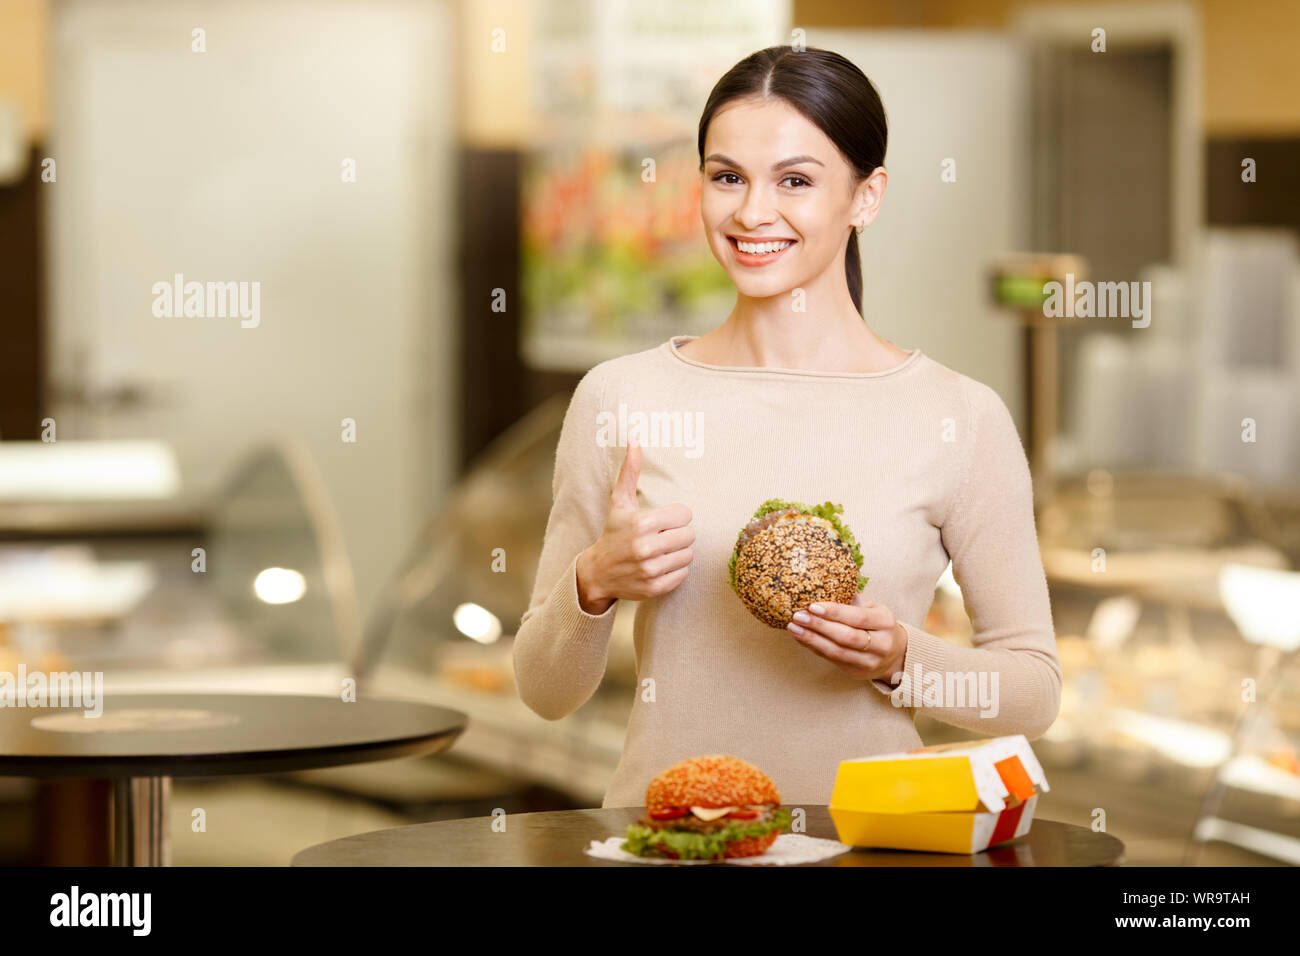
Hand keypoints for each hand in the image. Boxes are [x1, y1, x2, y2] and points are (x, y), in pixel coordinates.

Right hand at [575, 437, 694, 613]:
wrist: (597, 573)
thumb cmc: (613, 532)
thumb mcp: (620, 502)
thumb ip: (630, 471)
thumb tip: (634, 437)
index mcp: (642, 523)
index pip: (685, 515)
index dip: (675, 516)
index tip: (662, 521)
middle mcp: (647, 547)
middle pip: (689, 535)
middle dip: (678, 534)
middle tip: (663, 536)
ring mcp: (651, 570)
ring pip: (689, 554)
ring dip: (679, 552)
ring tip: (662, 550)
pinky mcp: (655, 588)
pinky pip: (684, 573)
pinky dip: (676, 569)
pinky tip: (660, 564)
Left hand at [786, 590, 907, 682]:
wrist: (894, 654)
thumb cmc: (876, 623)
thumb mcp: (872, 607)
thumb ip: (852, 597)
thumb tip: (822, 580)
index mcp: (885, 622)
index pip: (859, 617)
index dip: (835, 612)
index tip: (813, 605)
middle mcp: (881, 644)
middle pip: (847, 637)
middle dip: (820, 626)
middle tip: (798, 615)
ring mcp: (868, 661)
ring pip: (837, 652)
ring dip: (812, 639)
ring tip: (793, 627)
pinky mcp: (855, 671)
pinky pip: (831, 659)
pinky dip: (813, 647)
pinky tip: (800, 637)